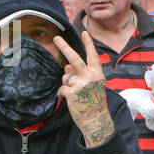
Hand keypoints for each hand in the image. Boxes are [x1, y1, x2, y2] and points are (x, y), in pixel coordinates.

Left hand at [55, 31, 115, 146]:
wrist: (96, 121)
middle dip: (64, 47)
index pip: (92, 56)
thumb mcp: (92, 85)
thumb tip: (67, 66)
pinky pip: (62, 88)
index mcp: (97, 74)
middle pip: (74, 58)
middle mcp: (90, 77)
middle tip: (56, 38)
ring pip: (65, 76)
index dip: (89, 44)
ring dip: (66, 84)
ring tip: (75, 94)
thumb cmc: (94, 102)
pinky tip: (70, 100)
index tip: (85, 32)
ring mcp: (81, 84)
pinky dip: (62, 94)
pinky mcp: (72, 93)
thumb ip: (81, 74)